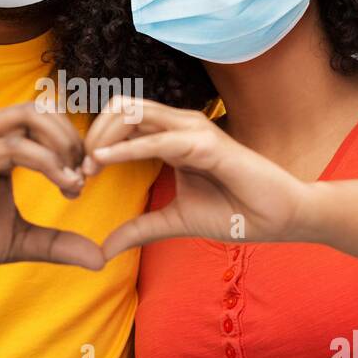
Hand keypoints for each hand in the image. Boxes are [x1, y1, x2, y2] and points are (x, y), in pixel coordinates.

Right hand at [0, 102, 102, 275]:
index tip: (81, 183)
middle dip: (73, 140)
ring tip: (74, 181)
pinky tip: (63, 185)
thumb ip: (55, 243)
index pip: (44, 120)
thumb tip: (100, 259)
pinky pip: (15, 147)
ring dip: (63, 146)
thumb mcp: (16, 241)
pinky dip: (48, 163)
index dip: (72, 146)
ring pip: (32, 117)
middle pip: (43, 109)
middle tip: (85, 176)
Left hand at [82, 96, 306, 258]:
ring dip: (103, 138)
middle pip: (119, 108)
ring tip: (87, 166)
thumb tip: (103, 249)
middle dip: (91, 135)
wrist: (280, 218)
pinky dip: (126, 149)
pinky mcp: (207, 144)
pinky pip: (157, 141)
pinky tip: (104, 162)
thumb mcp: (175, 221)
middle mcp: (179, 125)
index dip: (95, 142)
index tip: (77, 176)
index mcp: (170, 137)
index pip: (121, 121)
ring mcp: (193, 130)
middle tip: (77, 170)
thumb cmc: (235, 212)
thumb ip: (140, 228)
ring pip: (132, 113)